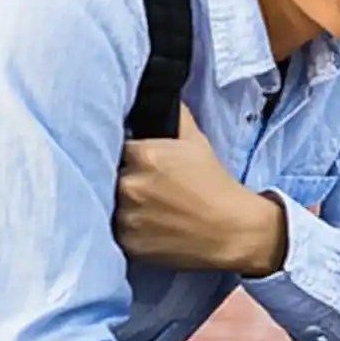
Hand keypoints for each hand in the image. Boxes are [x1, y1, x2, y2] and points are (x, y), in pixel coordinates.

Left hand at [116, 105, 286, 276]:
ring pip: (108, 204)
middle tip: (144, 186)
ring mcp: (127, 216)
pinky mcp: (127, 242)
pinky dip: (127, 228)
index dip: (126, 155)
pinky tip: (146, 226)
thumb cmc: (215, 185)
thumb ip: (175, 117)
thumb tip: (162, 98)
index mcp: (144, 154)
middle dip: (123, 178)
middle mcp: (130, 184)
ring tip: (145, 208)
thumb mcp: (197, 142)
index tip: (136, 162)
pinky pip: (114, 231)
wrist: (231, 230)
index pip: (116, 147)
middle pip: (109, 175)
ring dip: (122, 204)